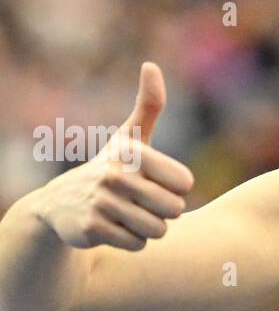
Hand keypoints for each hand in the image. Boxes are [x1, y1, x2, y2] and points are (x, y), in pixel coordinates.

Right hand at [33, 63, 194, 250]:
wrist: (61, 204)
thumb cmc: (110, 168)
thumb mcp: (129, 138)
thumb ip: (148, 105)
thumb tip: (150, 65)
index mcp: (133, 153)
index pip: (185, 184)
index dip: (174, 189)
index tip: (153, 182)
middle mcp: (116, 175)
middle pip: (175, 210)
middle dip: (163, 212)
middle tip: (141, 203)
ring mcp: (102, 203)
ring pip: (158, 231)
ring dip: (148, 228)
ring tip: (127, 215)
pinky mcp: (92, 229)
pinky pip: (138, 245)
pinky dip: (131, 241)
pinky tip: (114, 228)